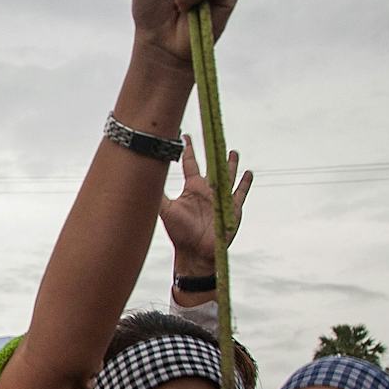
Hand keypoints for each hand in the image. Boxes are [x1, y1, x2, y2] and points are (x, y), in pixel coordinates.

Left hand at [160, 134, 253, 275]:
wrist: (196, 253)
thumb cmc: (179, 233)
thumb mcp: (166, 210)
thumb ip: (158, 194)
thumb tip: (140, 178)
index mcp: (192, 188)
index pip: (190, 163)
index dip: (188, 149)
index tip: (185, 135)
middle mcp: (207, 191)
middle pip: (212, 166)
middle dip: (214, 153)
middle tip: (215, 137)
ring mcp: (221, 199)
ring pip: (228, 176)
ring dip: (231, 164)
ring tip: (233, 152)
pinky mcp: (234, 208)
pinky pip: (241, 193)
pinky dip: (245, 183)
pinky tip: (249, 173)